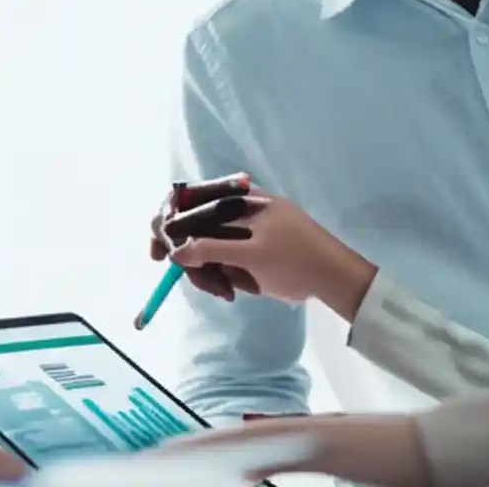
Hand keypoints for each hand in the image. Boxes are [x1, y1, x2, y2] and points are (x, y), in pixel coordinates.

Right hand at [166, 191, 378, 320]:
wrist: (330, 279)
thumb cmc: (295, 258)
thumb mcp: (252, 253)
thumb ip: (210, 249)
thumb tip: (176, 253)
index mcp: (236, 197)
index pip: (187, 200)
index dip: (166, 222)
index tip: (158, 252)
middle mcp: (231, 210)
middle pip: (188, 227)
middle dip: (186, 255)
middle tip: (191, 278)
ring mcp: (235, 233)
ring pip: (199, 250)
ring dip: (203, 273)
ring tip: (223, 291)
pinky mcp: (240, 254)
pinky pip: (214, 264)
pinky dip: (216, 278)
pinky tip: (228, 291)